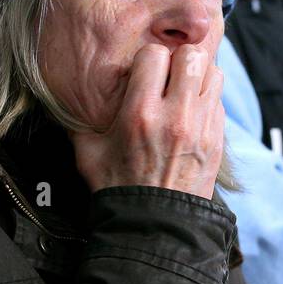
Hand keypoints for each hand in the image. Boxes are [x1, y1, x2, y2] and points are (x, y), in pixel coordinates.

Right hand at [70, 43, 225, 198]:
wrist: (154, 228)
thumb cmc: (117, 189)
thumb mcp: (88, 154)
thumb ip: (78, 122)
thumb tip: (63, 98)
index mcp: (139, 114)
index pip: (154, 55)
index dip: (147, 59)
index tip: (143, 72)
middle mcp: (175, 116)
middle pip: (192, 56)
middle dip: (179, 60)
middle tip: (169, 74)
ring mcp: (201, 127)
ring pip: (213, 73)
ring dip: (198, 77)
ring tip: (183, 91)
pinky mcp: (217, 139)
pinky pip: (219, 101)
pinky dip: (207, 101)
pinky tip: (191, 114)